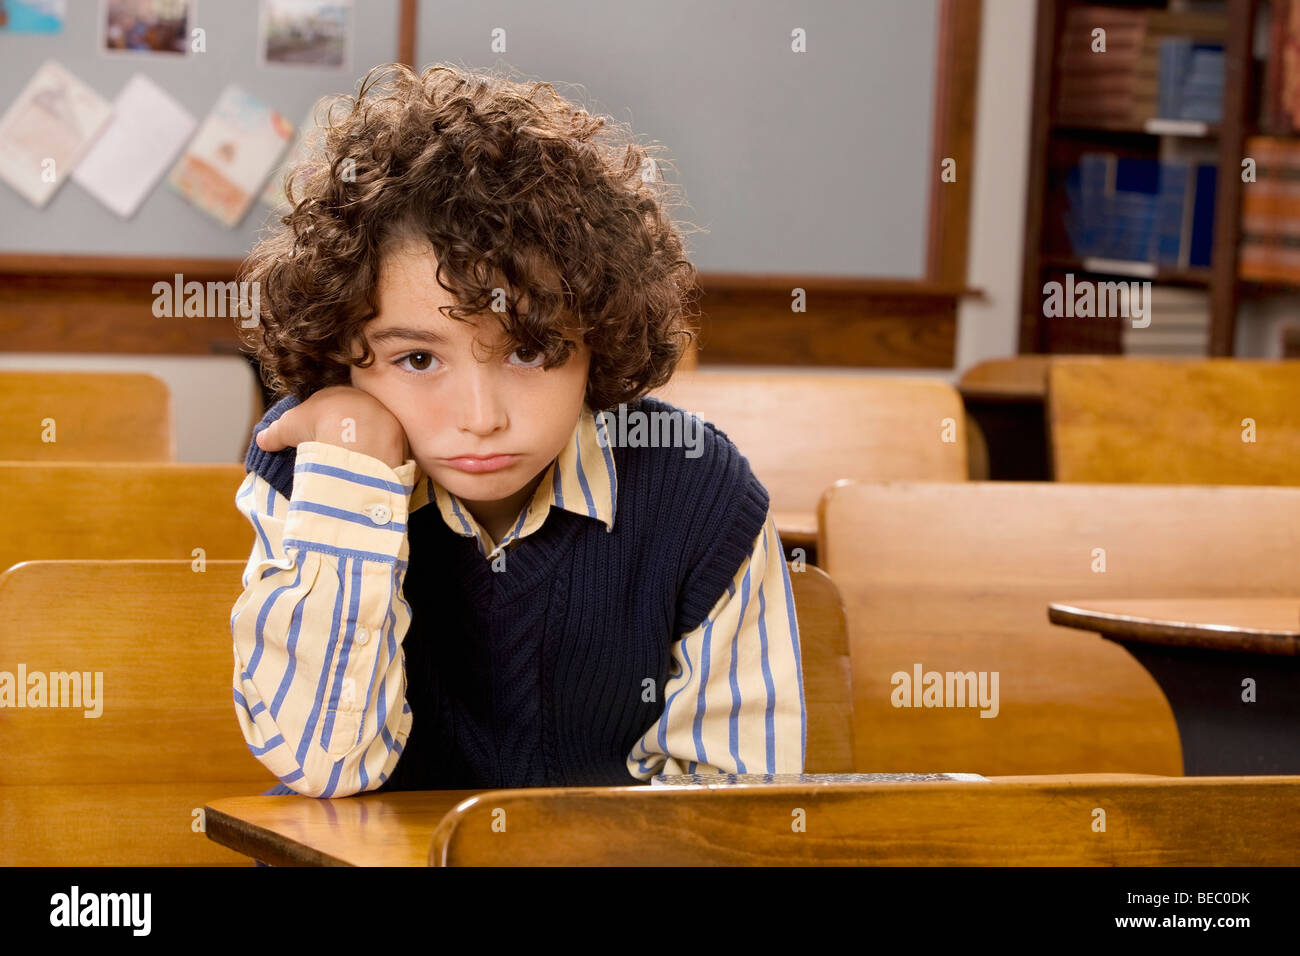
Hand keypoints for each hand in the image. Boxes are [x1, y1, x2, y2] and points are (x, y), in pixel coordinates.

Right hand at [255, 385, 410, 470]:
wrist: (354, 435)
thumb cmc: (318, 424)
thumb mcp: (289, 426)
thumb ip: (274, 432)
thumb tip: (262, 440)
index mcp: (339, 392)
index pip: (332, 405)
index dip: (324, 422)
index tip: (321, 438)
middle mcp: (365, 399)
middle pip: (355, 416)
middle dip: (348, 432)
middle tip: (339, 452)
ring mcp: (384, 415)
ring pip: (374, 430)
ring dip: (367, 444)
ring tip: (355, 464)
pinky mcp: (399, 435)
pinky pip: (388, 445)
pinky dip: (380, 456)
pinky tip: (373, 468)